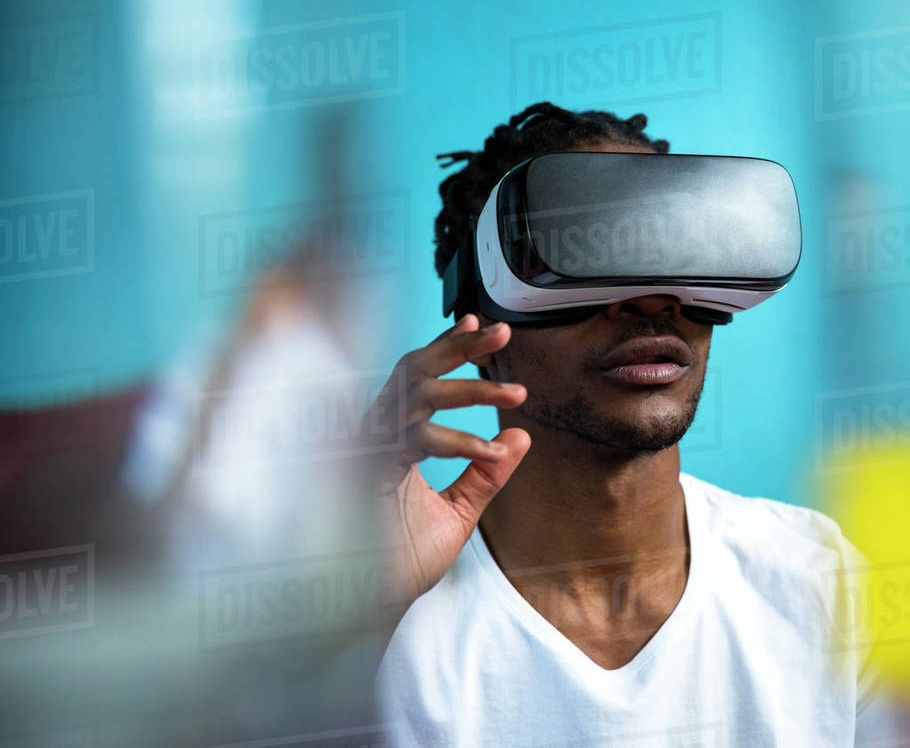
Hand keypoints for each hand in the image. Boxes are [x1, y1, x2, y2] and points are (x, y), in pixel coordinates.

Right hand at [363, 314, 529, 614]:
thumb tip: (522, 437)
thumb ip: (486, 475)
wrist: (364, 610)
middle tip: (502, 333)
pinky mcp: (366, 474)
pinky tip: (495, 449)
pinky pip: (416, 443)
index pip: (414, 379)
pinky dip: (461, 444)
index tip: (474, 321)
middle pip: (413, 371)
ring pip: (416, 397)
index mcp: (387, 439)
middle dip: (458, 348)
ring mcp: (365, 452)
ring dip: (471, 391)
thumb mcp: (457, 512)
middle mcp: (372, 437)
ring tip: (517, 393)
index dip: (444, 348)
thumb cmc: (397, 564)